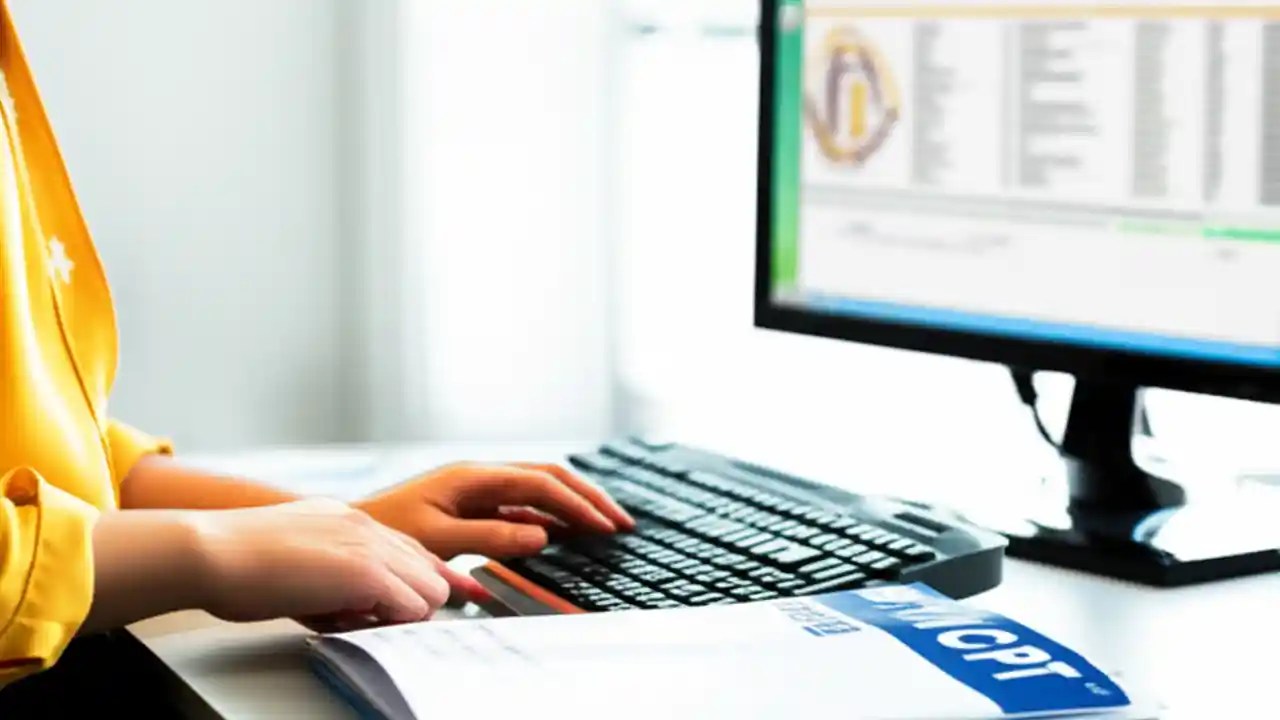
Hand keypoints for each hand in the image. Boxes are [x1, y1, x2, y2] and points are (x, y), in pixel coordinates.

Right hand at [188, 498, 485, 628]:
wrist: (211, 550)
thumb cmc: (236, 560)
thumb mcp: (298, 558)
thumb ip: (333, 576)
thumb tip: (355, 609)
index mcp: (350, 520)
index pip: (411, 548)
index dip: (425, 576)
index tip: (442, 593)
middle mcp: (367, 526)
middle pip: (430, 569)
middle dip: (413, 601)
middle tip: (373, 620)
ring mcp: (370, 546)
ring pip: (430, 590)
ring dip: (403, 613)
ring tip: (354, 620)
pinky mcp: (366, 572)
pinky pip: (411, 606)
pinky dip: (393, 622)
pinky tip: (353, 621)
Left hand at [354, 462, 635, 559]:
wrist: (352, 530)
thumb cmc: (386, 530)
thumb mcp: (437, 538)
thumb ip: (490, 537)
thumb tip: (541, 537)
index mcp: (475, 476)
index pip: (541, 484)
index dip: (578, 504)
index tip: (606, 527)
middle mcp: (482, 477)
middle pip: (549, 479)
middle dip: (588, 498)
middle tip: (621, 522)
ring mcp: (479, 490)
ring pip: (539, 491)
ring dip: (573, 506)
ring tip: (604, 525)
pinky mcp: (474, 507)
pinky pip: (522, 508)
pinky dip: (550, 518)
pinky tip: (565, 533)